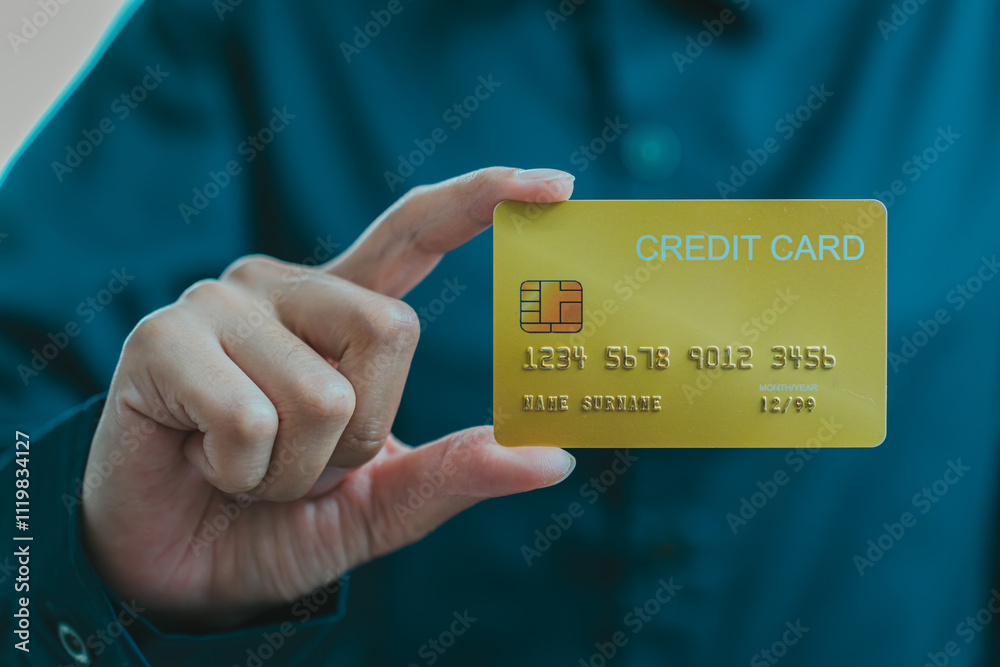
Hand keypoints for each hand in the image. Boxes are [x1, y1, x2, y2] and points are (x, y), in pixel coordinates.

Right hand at [81, 167, 577, 628]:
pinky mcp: (161, 337)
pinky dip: (240, 471)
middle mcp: (284, 287)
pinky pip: (248, 417)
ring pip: (322, 393)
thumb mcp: (379, 502)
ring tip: (246, 468)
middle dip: (361, 434)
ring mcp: (220, 303)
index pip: (415, 232)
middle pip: (390, 331)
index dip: (481, 200)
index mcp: (340, 311)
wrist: (178, 569)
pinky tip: (205, 462)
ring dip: (294, 469)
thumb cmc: (278, 523)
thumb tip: (553, 460)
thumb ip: (454, 473)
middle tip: (302, 463)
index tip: (557, 186)